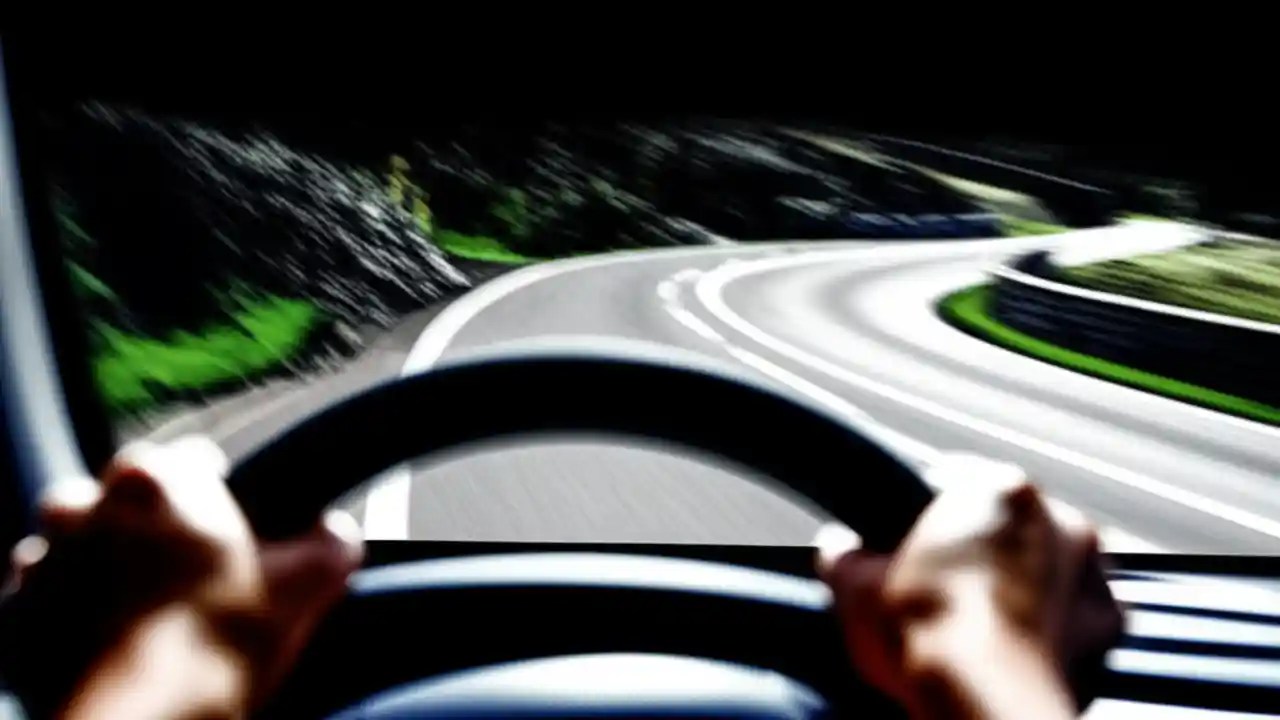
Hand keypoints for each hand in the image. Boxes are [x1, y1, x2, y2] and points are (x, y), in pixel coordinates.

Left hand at [0, 436, 362, 719]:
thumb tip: (337, 533)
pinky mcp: (17, 612)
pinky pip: (38, 592)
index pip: (191, 456)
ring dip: (100, 555)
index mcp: (162, 482)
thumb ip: (330, 545)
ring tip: (138, 598)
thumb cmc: (222, 640)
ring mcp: (47, 558)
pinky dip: (65, 604)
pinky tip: (102, 631)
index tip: (228, 512)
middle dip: (147, 514)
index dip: (217, 484)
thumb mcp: (305, 586)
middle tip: (181, 559)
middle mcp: (92, 505)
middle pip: (122, 490)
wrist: (147, 714)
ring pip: (72, 537)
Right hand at [814, 455, 1123, 718]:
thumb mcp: (856, 587)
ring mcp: (1090, 570)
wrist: (984, 700)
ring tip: (988, 617)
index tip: (913, 534)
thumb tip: (838, 546)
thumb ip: (846, 555)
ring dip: (1028, 579)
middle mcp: (1055, 516)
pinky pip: (1080, 613)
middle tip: (950, 583)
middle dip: (987, 544)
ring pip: (1054, 561)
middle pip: (1012, 520)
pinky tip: (1024, 645)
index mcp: (996, 489)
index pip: (958, 477)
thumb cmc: (920, 634)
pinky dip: (1058, 623)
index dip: (929, 506)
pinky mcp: (1109, 623)